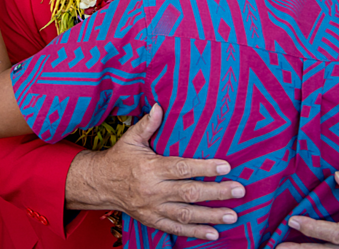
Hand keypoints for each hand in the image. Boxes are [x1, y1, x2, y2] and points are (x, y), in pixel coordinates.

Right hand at [67, 104, 244, 240]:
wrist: (99, 184)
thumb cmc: (119, 159)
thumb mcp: (130, 139)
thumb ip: (147, 124)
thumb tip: (159, 106)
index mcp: (150, 167)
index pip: (181, 168)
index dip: (204, 167)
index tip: (226, 167)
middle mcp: (153, 190)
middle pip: (189, 192)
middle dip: (216, 192)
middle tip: (239, 190)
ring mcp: (152, 208)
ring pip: (185, 214)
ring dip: (211, 215)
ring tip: (232, 214)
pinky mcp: (152, 220)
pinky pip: (175, 229)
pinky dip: (194, 233)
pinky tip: (213, 233)